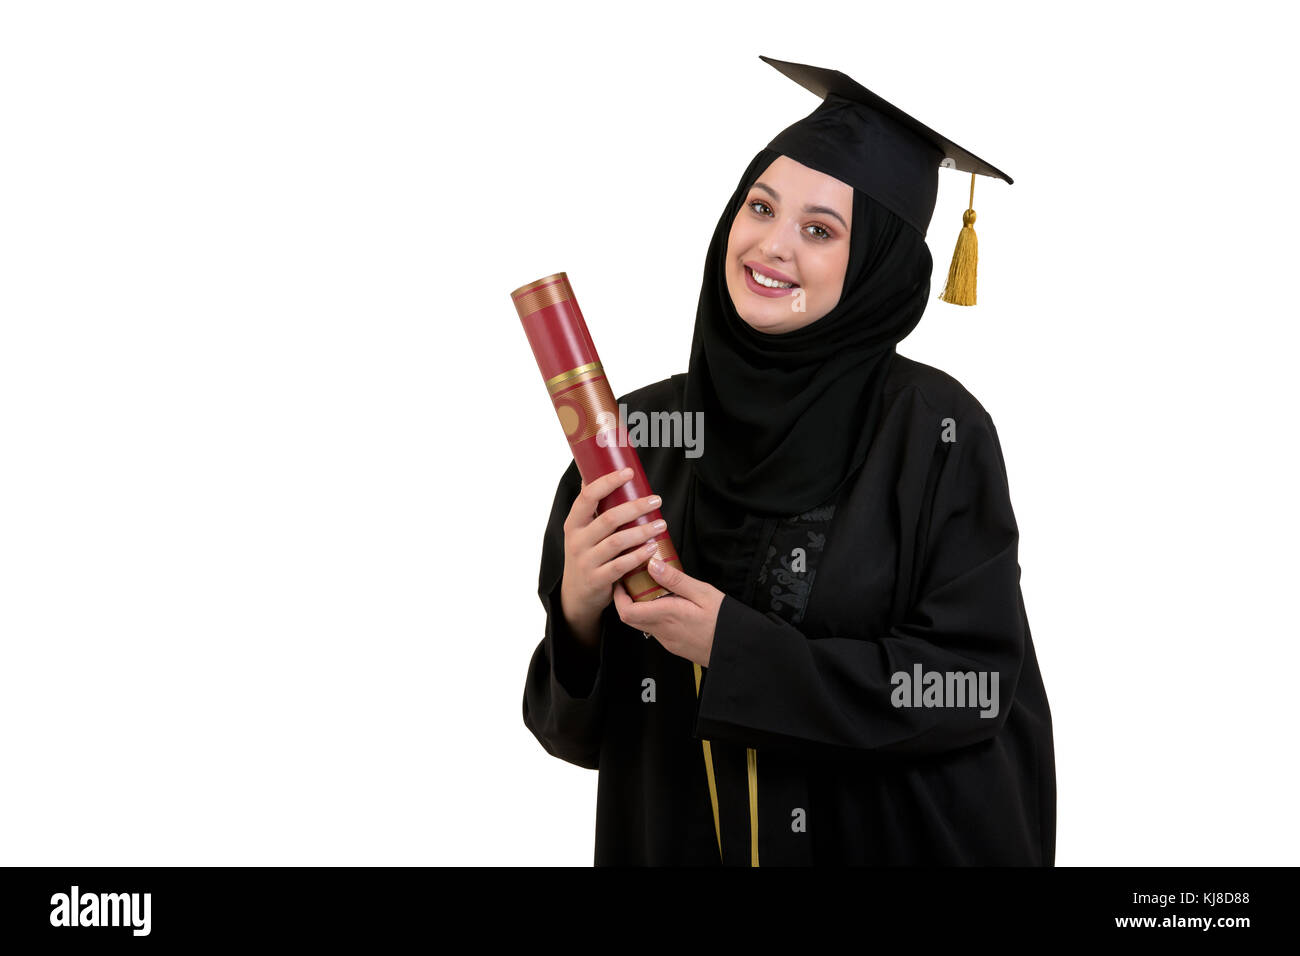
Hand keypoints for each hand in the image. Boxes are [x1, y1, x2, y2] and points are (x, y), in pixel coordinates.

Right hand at [559, 466, 667, 646]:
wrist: (576, 593)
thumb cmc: (585, 554)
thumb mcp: (581, 530)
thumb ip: (589, 506)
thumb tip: (591, 473)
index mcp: (574, 523)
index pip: (588, 497)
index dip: (608, 482)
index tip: (629, 472)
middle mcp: (577, 540)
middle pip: (608, 518)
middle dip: (635, 507)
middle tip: (656, 500)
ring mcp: (586, 561)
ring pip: (617, 542)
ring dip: (642, 531)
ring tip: (661, 524)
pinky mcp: (597, 580)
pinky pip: (620, 566)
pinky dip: (638, 556)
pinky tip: (653, 548)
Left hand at [613, 556, 723, 667]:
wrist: (737, 649)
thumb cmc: (724, 621)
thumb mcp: (703, 592)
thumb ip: (675, 580)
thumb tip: (653, 565)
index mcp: (666, 616)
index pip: (626, 611)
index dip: (618, 596)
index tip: (622, 581)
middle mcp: (663, 631)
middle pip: (630, 618)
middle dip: (626, 599)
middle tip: (634, 581)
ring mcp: (668, 641)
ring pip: (643, 624)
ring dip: (641, 608)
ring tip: (653, 590)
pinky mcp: (675, 646)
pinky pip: (656, 630)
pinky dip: (654, 616)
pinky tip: (669, 605)